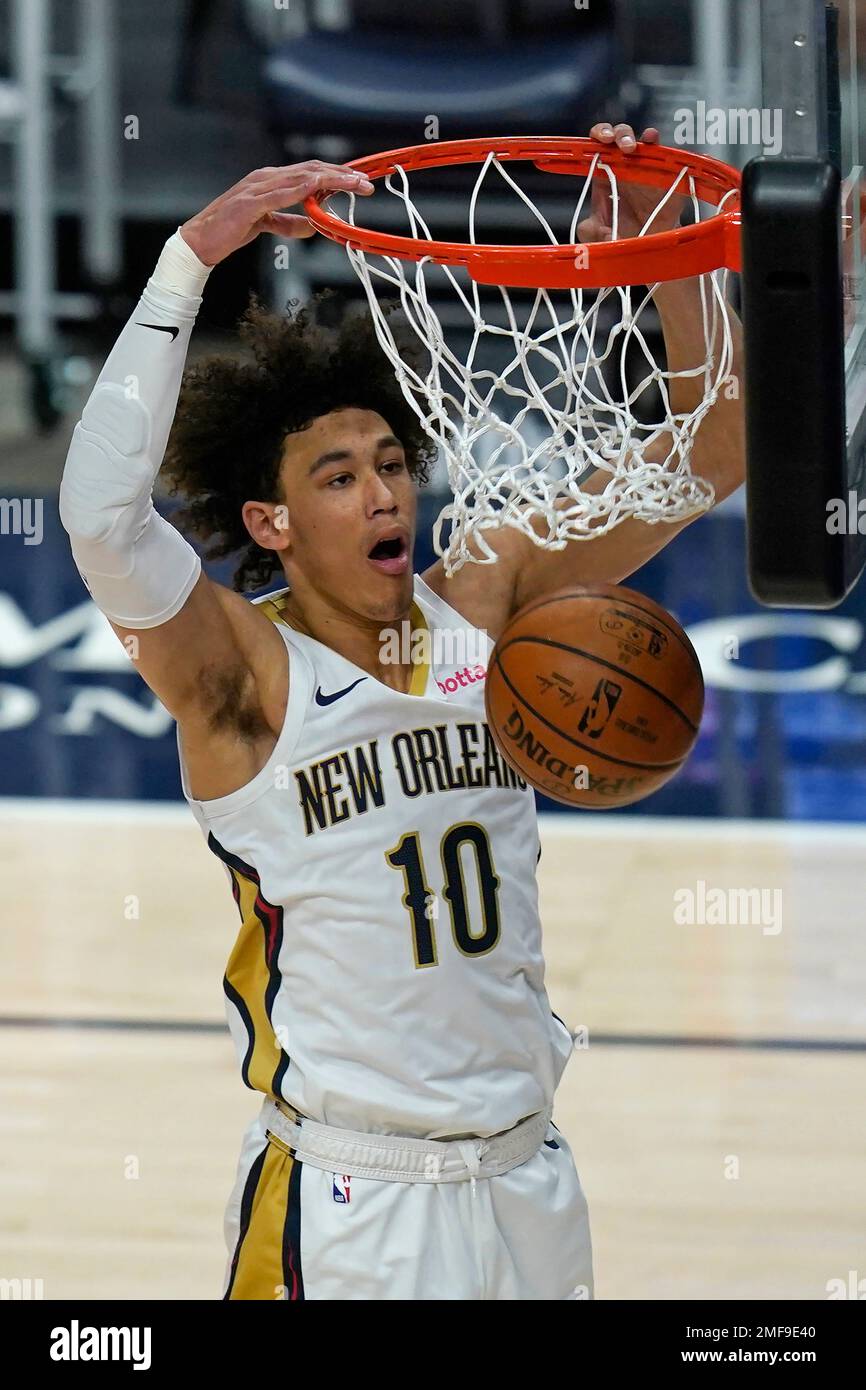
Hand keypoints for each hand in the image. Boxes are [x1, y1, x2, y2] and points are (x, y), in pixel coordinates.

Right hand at [180, 160, 374, 265]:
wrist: (200, 241)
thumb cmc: (230, 230)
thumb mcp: (266, 225)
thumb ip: (288, 223)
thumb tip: (312, 225)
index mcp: (271, 181)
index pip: (310, 172)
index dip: (336, 175)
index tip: (359, 182)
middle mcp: (266, 178)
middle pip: (311, 170)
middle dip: (341, 175)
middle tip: (365, 182)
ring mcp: (257, 188)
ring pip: (300, 178)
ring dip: (329, 179)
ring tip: (352, 184)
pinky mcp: (249, 204)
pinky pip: (278, 195)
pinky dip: (299, 190)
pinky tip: (316, 189)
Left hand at [578, 124, 683, 243]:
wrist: (652, 250)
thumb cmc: (625, 237)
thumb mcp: (598, 237)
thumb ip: (589, 230)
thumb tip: (588, 224)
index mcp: (606, 177)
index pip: (597, 149)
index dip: (596, 139)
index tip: (597, 141)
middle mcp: (625, 168)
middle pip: (617, 139)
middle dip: (612, 133)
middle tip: (609, 141)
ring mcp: (647, 169)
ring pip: (638, 141)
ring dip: (630, 137)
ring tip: (628, 147)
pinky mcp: (667, 176)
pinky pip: (664, 156)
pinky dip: (658, 144)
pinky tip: (651, 138)